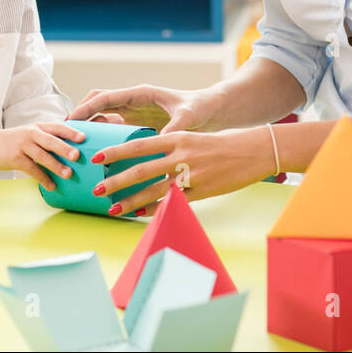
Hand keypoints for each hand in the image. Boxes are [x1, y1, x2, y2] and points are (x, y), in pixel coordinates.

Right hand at [0, 122, 85, 191]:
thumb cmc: (13, 141)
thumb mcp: (29, 134)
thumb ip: (46, 139)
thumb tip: (69, 150)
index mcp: (38, 127)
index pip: (57, 127)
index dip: (71, 132)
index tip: (84, 137)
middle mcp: (31, 134)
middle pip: (50, 140)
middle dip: (65, 147)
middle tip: (78, 155)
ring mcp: (22, 145)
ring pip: (42, 156)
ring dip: (56, 166)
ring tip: (68, 174)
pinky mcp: (15, 158)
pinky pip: (32, 169)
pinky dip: (43, 178)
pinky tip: (51, 186)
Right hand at [69, 85, 222, 134]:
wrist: (210, 110)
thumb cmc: (199, 107)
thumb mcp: (188, 116)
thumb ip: (175, 127)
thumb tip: (162, 142)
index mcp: (139, 94)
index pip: (104, 98)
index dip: (84, 108)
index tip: (69, 121)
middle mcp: (132, 101)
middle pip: (96, 104)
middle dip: (79, 116)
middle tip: (63, 134)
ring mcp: (133, 113)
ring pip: (102, 117)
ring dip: (88, 128)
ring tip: (74, 147)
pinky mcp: (136, 125)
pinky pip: (113, 129)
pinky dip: (102, 138)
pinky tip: (97, 155)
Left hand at [89, 127, 276, 216]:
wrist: (255, 150)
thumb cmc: (223, 143)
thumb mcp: (194, 138)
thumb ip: (171, 147)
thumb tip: (147, 157)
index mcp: (177, 137)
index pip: (139, 144)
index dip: (116, 152)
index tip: (97, 157)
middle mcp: (181, 154)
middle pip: (141, 169)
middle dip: (116, 180)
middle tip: (96, 189)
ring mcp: (191, 174)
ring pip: (154, 190)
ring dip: (131, 201)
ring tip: (113, 208)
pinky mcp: (202, 191)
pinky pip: (173, 202)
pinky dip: (155, 209)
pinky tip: (141, 215)